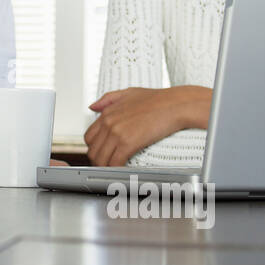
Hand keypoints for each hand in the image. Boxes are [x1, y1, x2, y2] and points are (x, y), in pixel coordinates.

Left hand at [84, 86, 206, 167]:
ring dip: (105, 168)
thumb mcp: (129, 93)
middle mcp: (109, 122)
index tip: (102, 154)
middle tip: (108, 166)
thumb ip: (109, 99)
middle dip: (99, 160)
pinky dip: (116, 170)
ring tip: (114, 171)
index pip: (89, 136)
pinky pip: (114, 162)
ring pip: (100, 158)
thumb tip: (93, 107)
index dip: (95, 148)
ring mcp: (117, 132)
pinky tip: (123, 170)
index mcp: (108, 112)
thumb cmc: (158, 99)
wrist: (176, 104)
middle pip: (92, 150)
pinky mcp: (128, 142)